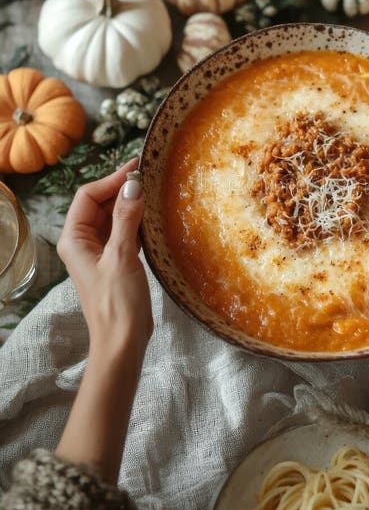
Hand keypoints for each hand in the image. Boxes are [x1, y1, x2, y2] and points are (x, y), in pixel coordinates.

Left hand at [57, 157, 151, 359]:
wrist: (122, 341)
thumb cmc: (117, 303)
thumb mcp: (122, 256)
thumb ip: (126, 219)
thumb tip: (134, 185)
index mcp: (74, 239)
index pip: (88, 196)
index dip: (111, 180)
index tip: (137, 168)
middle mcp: (82, 243)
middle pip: (99, 204)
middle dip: (121, 189)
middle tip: (149, 175)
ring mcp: (99, 253)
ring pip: (112, 217)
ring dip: (130, 204)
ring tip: (154, 190)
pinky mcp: (116, 262)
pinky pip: (123, 232)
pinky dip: (136, 221)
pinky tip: (153, 215)